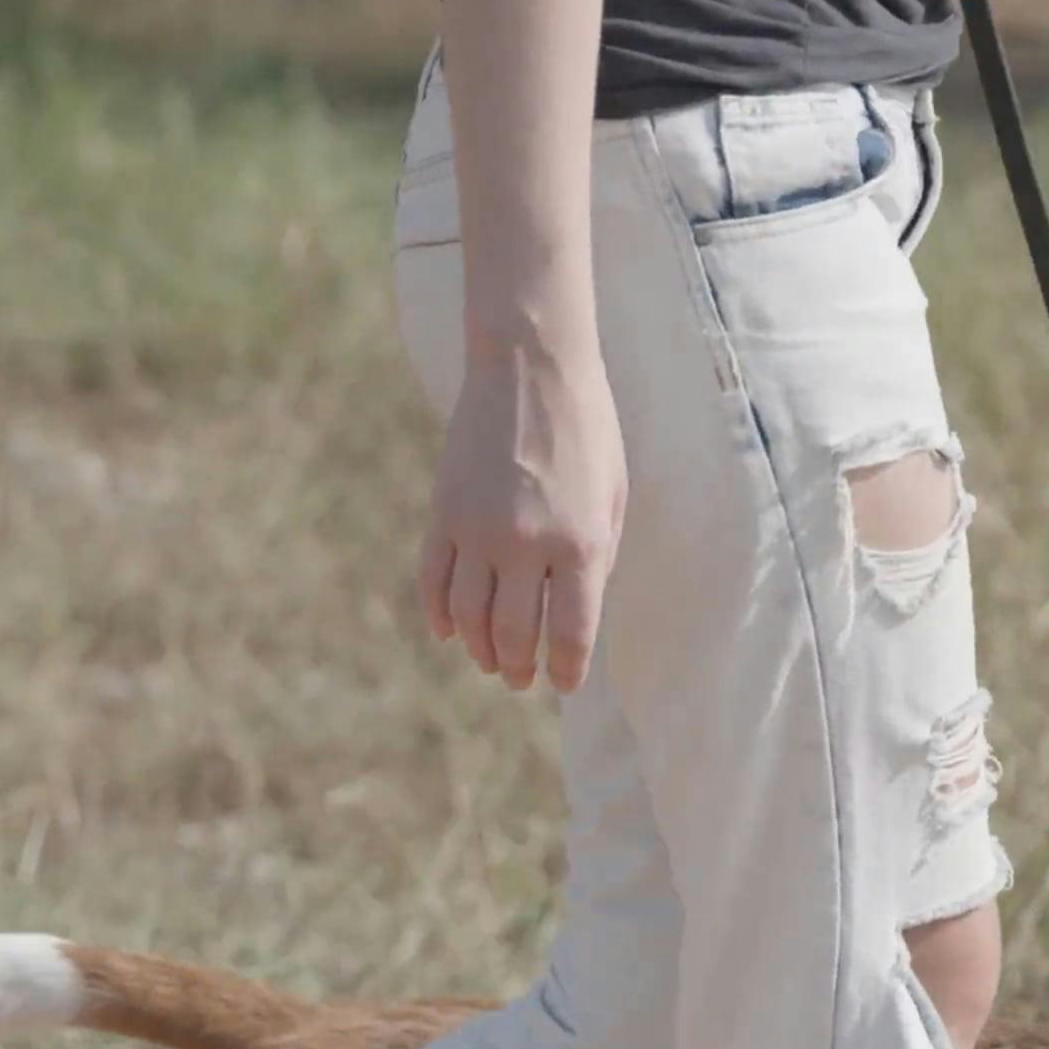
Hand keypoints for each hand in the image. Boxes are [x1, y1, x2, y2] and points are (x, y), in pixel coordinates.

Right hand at [419, 334, 626, 696]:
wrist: (530, 365)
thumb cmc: (586, 429)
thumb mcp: (614, 494)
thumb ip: (596, 557)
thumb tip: (571, 615)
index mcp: (580, 541)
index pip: (570, 634)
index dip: (565, 670)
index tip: (562, 683)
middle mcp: (527, 543)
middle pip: (513, 635)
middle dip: (518, 667)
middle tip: (520, 677)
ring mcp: (478, 530)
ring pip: (469, 619)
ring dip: (479, 650)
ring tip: (490, 659)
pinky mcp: (443, 513)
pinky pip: (434, 583)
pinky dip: (440, 615)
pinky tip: (449, 630)